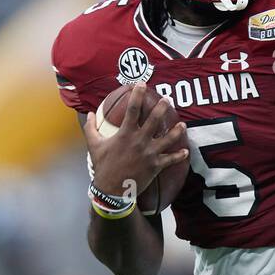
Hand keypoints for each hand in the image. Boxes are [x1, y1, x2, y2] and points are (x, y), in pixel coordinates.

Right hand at [85, 83, 188, 199]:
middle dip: (162, 108)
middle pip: (155, 120)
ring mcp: (149, 154)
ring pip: (168, 139)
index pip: (133, 109)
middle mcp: (140, 141)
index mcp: (125, 133)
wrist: (112, 190)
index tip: (141, 84)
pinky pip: (170, 160)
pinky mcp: (155, 166)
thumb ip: (91, 128)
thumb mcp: (94, 145)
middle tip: (168, 99)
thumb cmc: (103, 166)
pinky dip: (179, 156)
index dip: (137, 95)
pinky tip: (186, 151)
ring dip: (176, 131)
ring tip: (182, 124)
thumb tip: (88, 114)